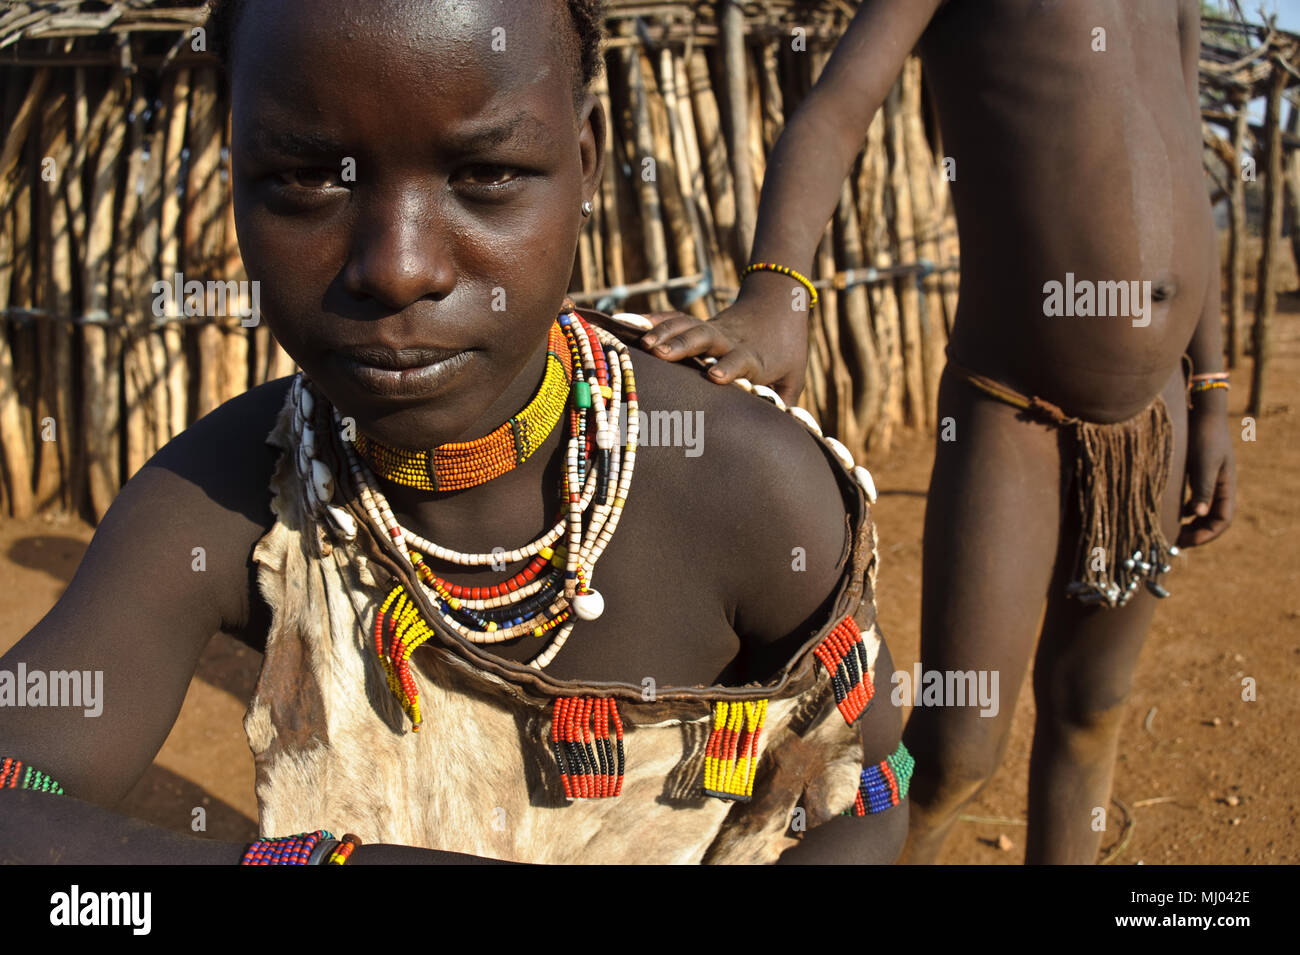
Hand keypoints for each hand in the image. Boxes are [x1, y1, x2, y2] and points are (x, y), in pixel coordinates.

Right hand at [637, 281, 809, 403]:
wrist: (779, 305)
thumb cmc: (787, 352)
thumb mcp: (793, 378)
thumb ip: (786, 404)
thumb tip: (783, 435)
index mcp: (754, 355)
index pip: (741, 359)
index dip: (729, 366)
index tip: (715, 376)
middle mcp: (729, 340)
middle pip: (706, 337)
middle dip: (683, 344)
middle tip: (660, 354)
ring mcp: (712, 330)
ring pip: (687, 325)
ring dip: (663, 332)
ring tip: (642, 344)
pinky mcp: (699, 324)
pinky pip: (674, 319)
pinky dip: (652, 320)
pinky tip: (627, 322)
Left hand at [1177, 403, 1234, 547]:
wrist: (1201, 412)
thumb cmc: (1203, 435)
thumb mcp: (1203, 462)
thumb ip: (1202, 487)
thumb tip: (1199, 515)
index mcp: (1226, 487)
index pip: (1223, 520)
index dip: (1207, 535)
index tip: (1186, 542)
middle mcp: (1219, 487)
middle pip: (1213, 519)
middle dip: (1197, 534)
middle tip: (1174, 542)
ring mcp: (1208, 481)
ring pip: (1202, 512)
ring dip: (1190, 525)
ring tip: (1171, 533)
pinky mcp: (1195, 475)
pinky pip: (1193, 500)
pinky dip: (1183, 511)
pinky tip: (1168, 514)